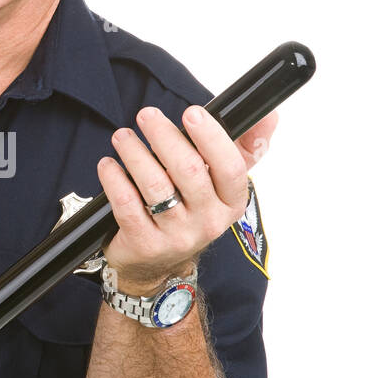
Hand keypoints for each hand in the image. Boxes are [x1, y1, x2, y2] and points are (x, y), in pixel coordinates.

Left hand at [96, 105, 277, 294]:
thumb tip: (268, 115)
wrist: (157, 264)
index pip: (230, 167)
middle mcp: (208, 221)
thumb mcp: (220, 184)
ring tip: (122, 137)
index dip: (211, 137)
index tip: (192, 113)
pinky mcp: (144, 243)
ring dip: (135, 153)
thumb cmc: (190, 210)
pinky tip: (108, 165)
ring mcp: (176, 235)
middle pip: (189, 170)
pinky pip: (127, 203)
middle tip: (146, 115)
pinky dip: (114, 178)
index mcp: (231, 203)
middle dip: (165, 136)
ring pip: (155, 184)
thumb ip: (246, 147)